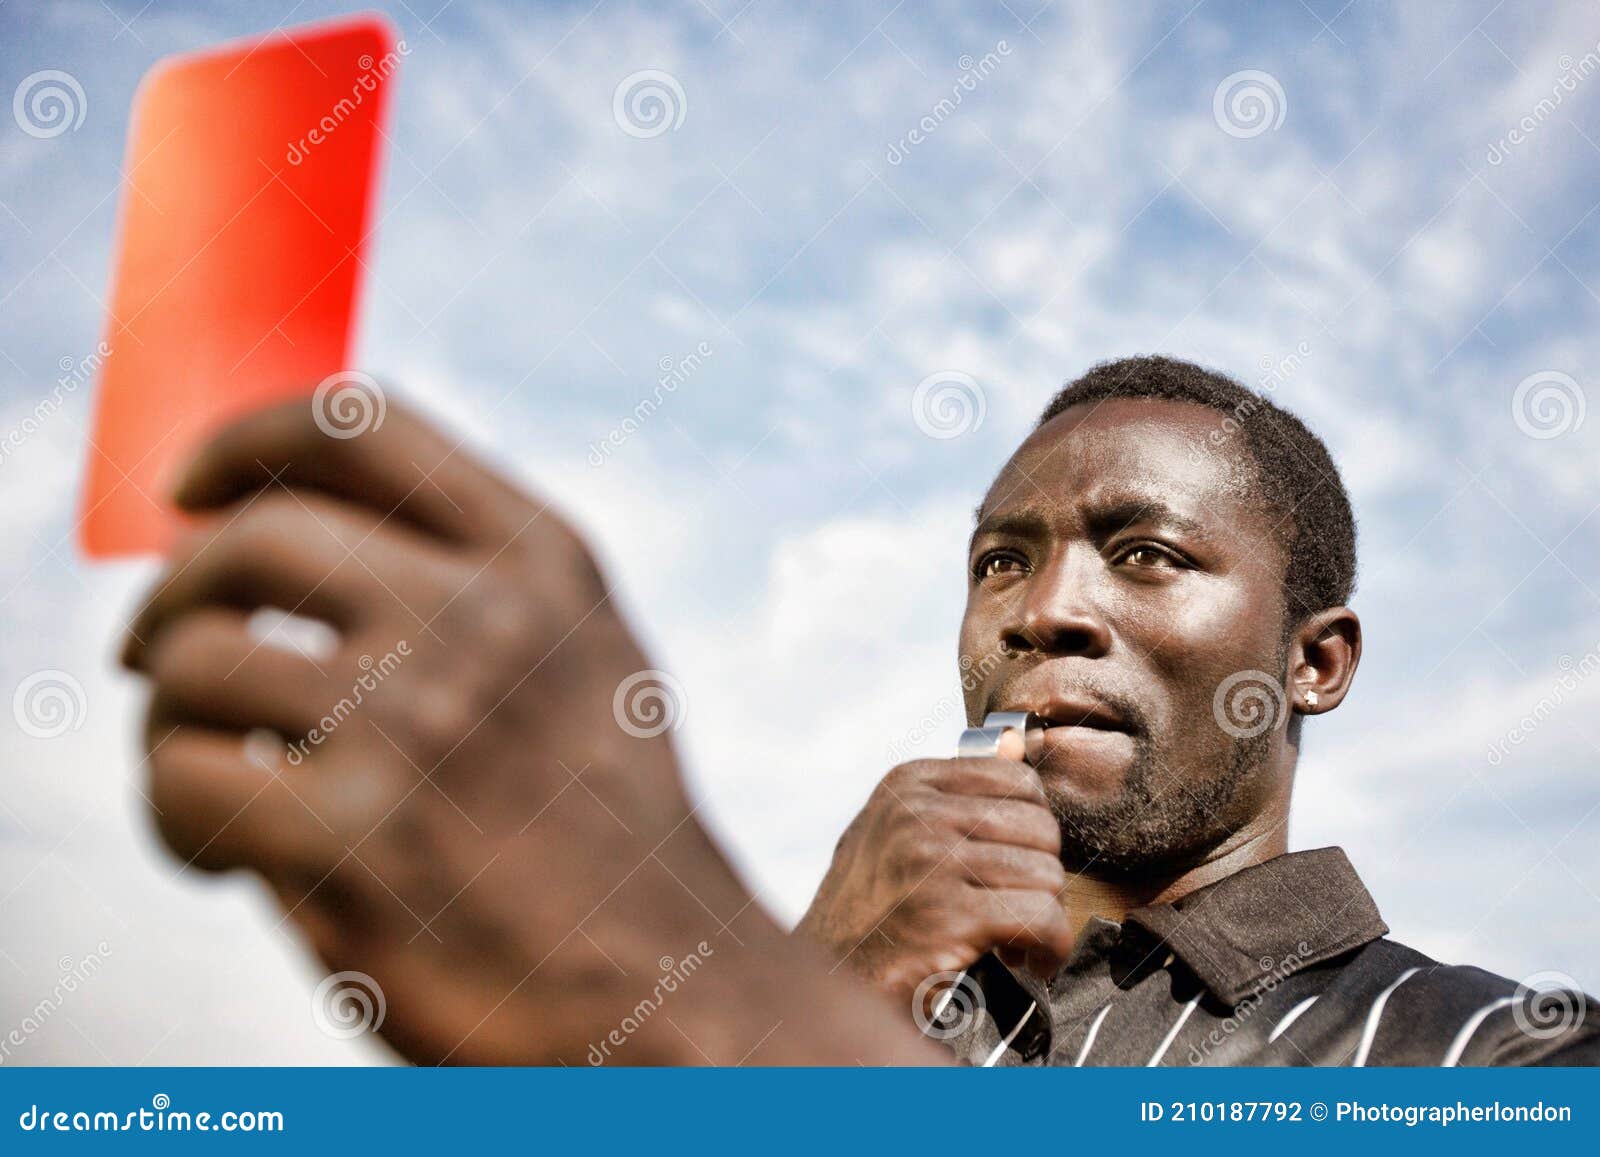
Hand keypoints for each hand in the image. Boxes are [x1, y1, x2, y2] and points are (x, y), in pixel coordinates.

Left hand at [122, 393, 940, 1064]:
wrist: (663, 988)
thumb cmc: (604, 831)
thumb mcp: (586, 659)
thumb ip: (483, 577)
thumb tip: (301, 523)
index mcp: (542, 561)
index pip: (358, 422)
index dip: (241, 439)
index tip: (189, 490)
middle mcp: (483, 618)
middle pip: (252, 535)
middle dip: (173, 591)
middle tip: (152, 649)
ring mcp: (417, 721)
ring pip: (193, 658)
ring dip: (166, 715)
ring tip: (206, 769)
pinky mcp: (352, 838)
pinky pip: (176, 777)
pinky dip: (171, 814)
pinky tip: (222, 852)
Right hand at [793, 753, 1073, 1006]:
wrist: (823, 985)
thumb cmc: (864, 914)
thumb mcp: (894, 832)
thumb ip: (952, 792)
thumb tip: (1013, 743)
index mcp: (909, 785)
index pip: (1020, 782)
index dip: (1033, 833)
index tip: (1017, 869)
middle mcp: (918, 814)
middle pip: (1041, 830)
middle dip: (1041, 879)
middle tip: (1018, 913)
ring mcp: (932, 862)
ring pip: (1046, 876)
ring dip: (1045, 919)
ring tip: (1017, 941)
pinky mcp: (949, 916)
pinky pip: (1040, 918)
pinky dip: (1047, 948)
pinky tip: (1025, 961)